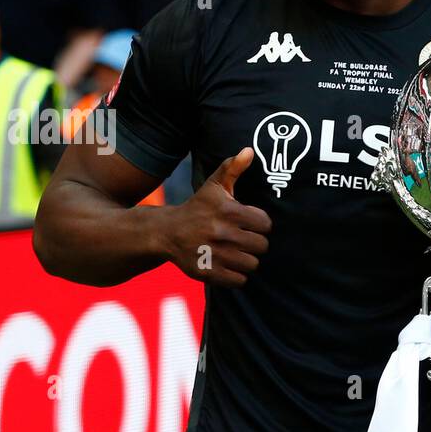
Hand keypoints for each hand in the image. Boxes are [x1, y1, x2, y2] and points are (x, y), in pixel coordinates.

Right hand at [164, 147, 271, 286]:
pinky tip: (227, 265)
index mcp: (228, 211)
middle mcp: (221, 232)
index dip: (259, 225)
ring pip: (252, 264)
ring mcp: (214, 254)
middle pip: (262, 246)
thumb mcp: (213, 186)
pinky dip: (236, 276)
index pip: (265, 224)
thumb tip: (249, 150)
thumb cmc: (197, 208)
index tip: (248, 224)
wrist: (165, 232)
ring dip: (246, 260)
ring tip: (235, 253)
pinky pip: (239, 281)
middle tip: (242, 240)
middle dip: (254, 243)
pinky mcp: (207, 273)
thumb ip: (233, 168)